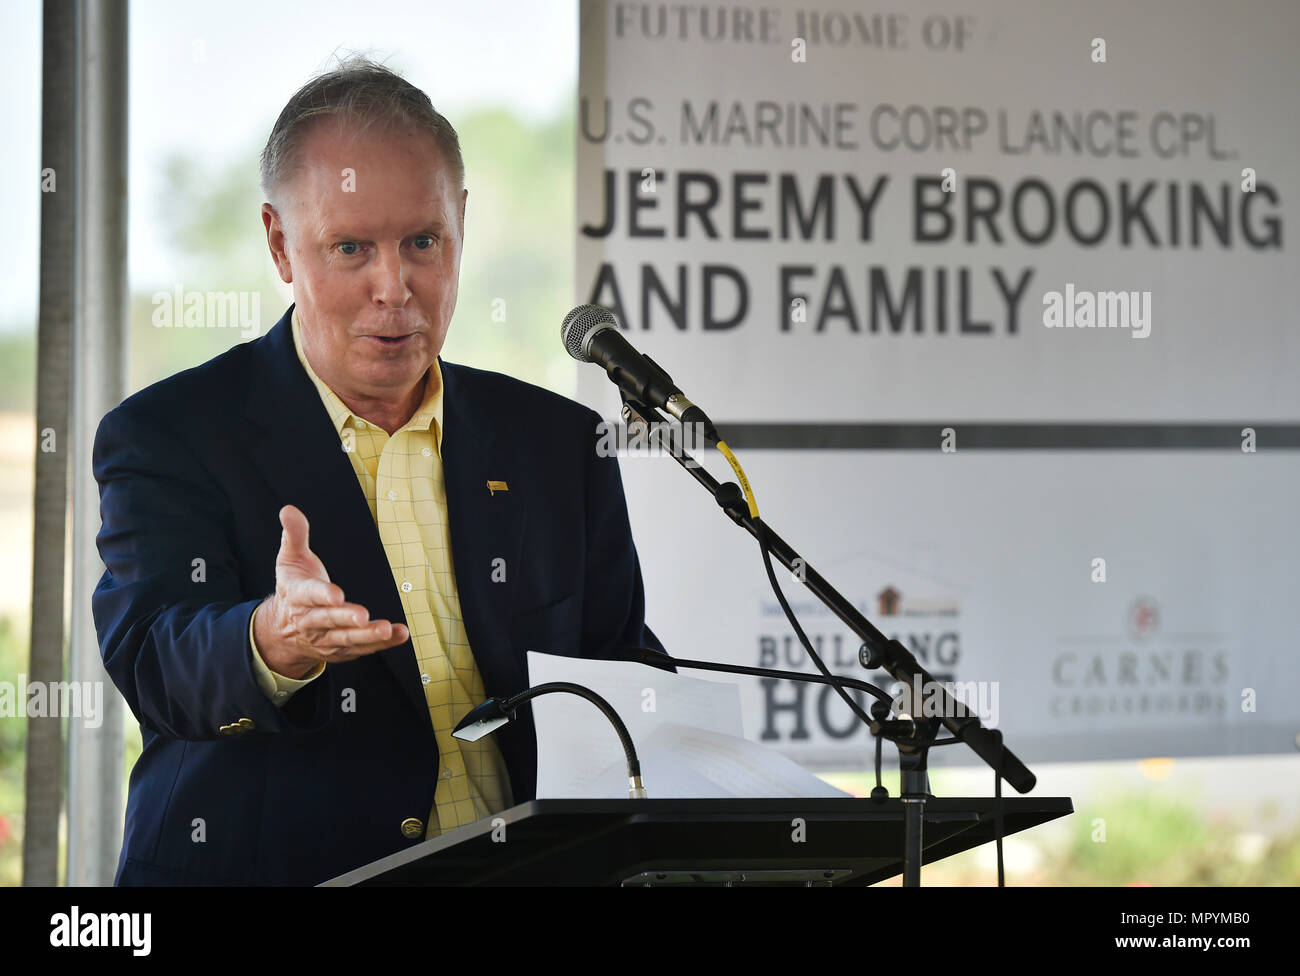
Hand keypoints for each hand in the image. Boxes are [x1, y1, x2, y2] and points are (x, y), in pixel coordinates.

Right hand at [254, 504, 408, 677]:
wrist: (281, 630)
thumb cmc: (293, 588)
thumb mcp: (289, 559)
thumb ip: (295, 535)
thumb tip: (289, 510)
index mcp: (298, 596)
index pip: (310, 595)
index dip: (323, 595)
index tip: (336, 594)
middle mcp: (311, 621)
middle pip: (329, 620)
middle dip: (346, 618)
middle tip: (363, 617)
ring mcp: (326, 638)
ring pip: (347, 639)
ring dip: (367, 636)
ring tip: (387, 630)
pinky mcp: (341, 649)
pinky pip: (362, 648)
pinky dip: (381, 644)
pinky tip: (398, 635)